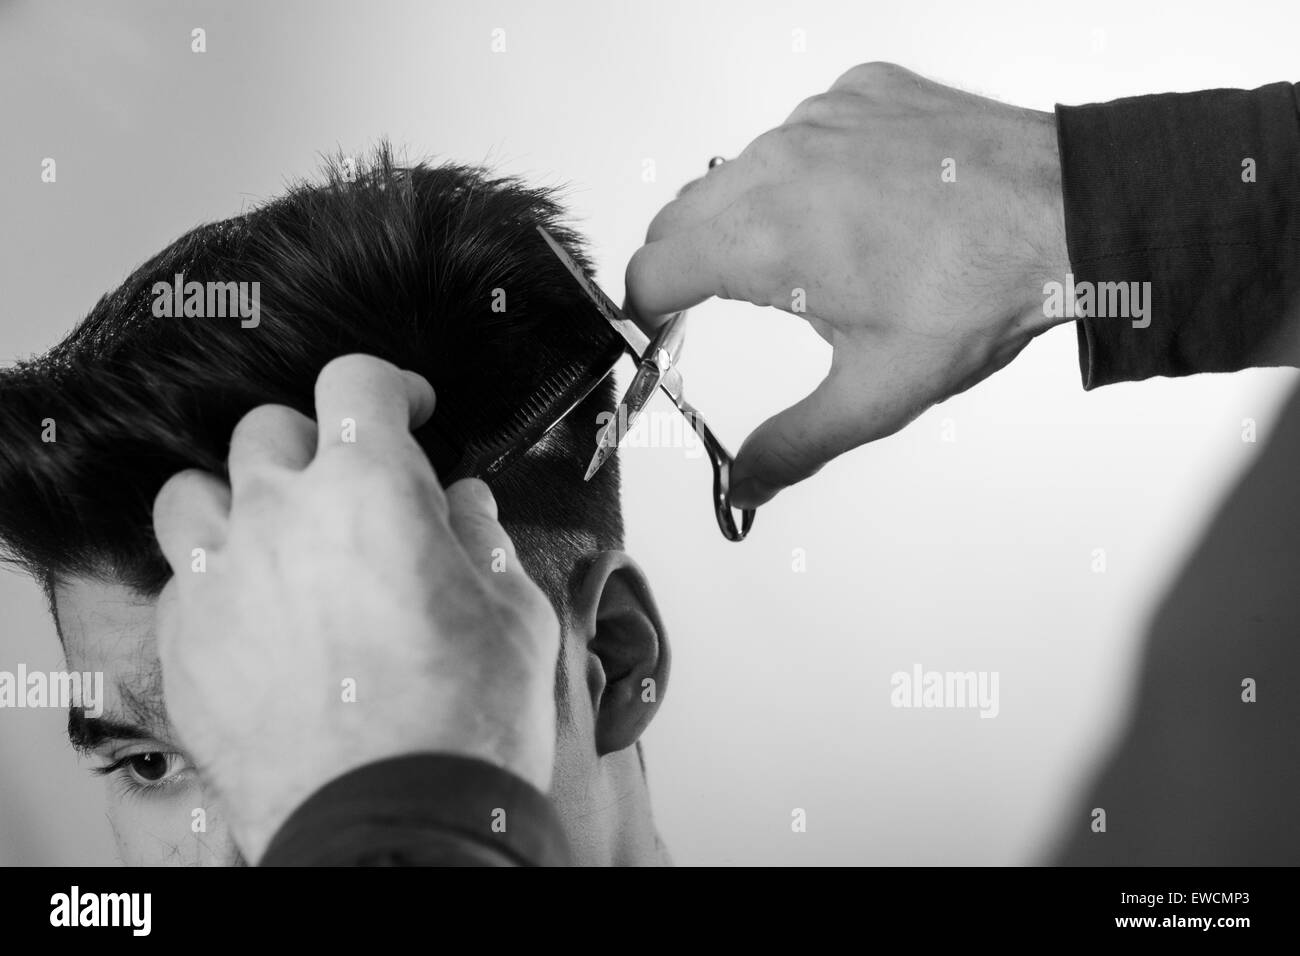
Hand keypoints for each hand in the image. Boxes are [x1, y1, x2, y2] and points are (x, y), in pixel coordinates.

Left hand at [151, 354, 560, 862]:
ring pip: (195, 492)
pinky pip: (182, 579)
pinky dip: (216, 579)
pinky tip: (257, 615)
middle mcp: (280, 514)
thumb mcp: (516, 611)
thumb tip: (461, 503)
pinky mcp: (185, 642)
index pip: (353, 380)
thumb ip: (482, 535)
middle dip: (315, 445)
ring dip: (239, 501)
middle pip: (267, 430)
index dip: (386, 387)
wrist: (396, 822)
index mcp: (370, 487)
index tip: (404, 409)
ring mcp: (220, 577)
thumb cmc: (465, 721)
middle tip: (350, 489)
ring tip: (278, 539)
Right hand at [626, 62, 1069, 506]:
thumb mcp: (878, 392)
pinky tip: (861, 202)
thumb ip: (795, 444)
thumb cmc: (978, 294)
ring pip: (739, 170)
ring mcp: (817, 119)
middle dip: (688, 263)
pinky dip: (809, 168)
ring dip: (748, 213)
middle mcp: (775, 165)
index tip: (662, 326)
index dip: (647, 309)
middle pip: (680, 216)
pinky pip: (801, 131)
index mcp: (763, 241)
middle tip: (728, 298)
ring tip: (813, 255)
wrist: (1070, 211)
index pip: (651, 270)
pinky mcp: (859, 92)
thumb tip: (745, 486)